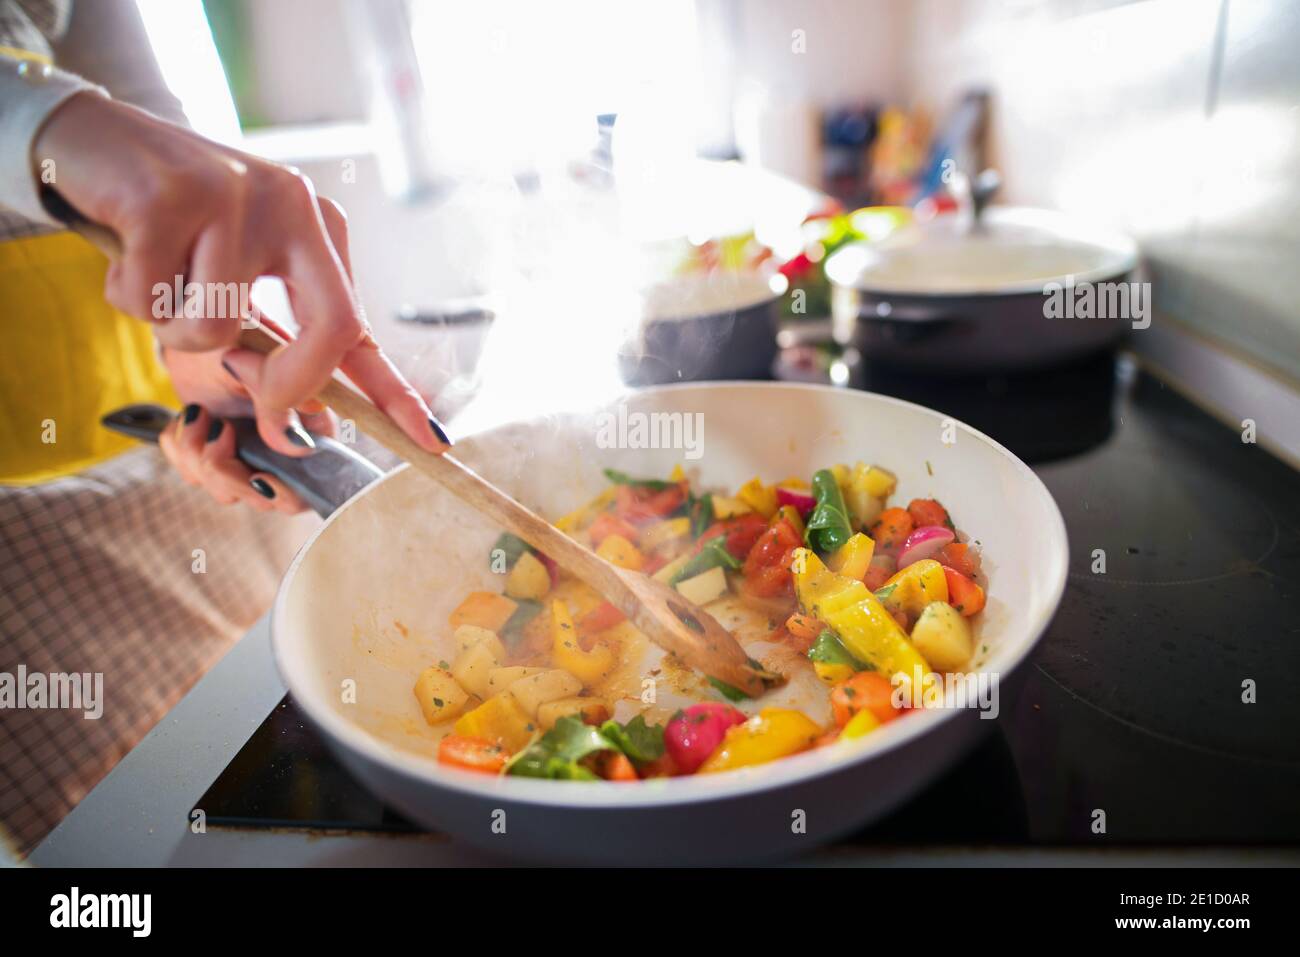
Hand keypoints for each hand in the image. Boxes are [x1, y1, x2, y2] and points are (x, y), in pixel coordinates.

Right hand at [34, 92, 449, 458]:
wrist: (90, 139)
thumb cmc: (166, 224)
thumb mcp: (233, 279)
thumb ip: (267, 344)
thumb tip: (293, 429)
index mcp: (317, 228)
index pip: (360, 326)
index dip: (395, 392)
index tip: (433, 443)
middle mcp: (293, 205)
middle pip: (331, 330)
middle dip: (289, 385)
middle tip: (247, 389)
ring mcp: (236, 195)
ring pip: (216, 330)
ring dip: (171, 326)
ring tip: (156, 277)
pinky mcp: (169, 197)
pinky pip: (151, 301)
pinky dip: (126, 295)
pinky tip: (123, 251)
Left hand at [157, 348, 322, 513]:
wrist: (195, 334)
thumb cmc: (236, 335)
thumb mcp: (257, 363)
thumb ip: (280, 401)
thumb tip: (298, 447)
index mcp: (310, 429)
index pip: (315, 483)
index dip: (288, 490)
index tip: (259, 476)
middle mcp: (284, 448)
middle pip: (268, 499)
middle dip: (231, 475)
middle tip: (216, 435)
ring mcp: (248, 453)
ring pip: (228, 492)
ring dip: (200, 459)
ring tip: (196, 415)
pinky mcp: (215, 451)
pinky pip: (195, 476)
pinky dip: (180, 451)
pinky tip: (184, 420)